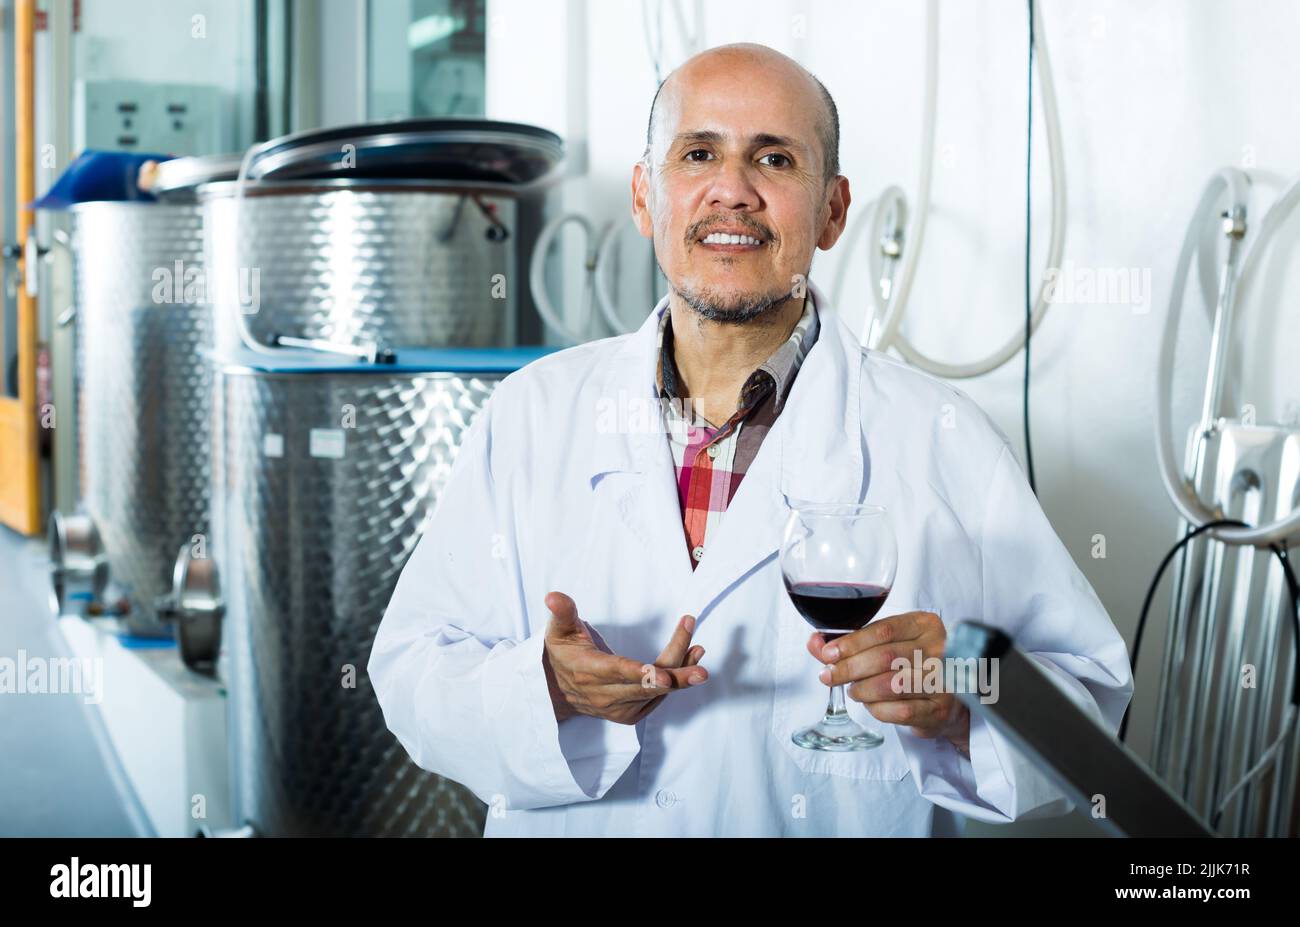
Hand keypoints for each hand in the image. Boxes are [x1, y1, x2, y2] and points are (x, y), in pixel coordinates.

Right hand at [541, 591, 707, 724]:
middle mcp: (605, 695)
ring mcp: (619, 708)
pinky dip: (676, 681)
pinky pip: (658, 697)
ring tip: (699, 649)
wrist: (558, 692)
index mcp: (589, 671)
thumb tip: (553, 596)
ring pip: (657, 691)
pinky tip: (691, 658)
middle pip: (647, 685)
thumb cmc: (563, 654)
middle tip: (702, 669)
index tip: (663, 674)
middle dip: (676, 677)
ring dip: (681, 672)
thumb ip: (563, 613)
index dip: (642, 674)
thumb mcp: (558, 631)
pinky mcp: (630, 714)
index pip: (618, 672)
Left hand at [808, 610, 970, 755]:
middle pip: (885, 657)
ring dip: (862, 690)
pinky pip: (900, 711)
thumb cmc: (912, 665)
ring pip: (891, 685)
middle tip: (829, 676)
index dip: (851, 642)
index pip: (884, 630)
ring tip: (854, 690)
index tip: (827, 653)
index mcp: (925, 625)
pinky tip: (871, 705)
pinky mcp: (940, 709)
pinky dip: (877, 709)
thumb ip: (852, 643)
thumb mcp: (887, 644)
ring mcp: (944, 680)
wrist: (950, 697)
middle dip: (849, 668)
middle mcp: (940, 649)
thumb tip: (815, 643)